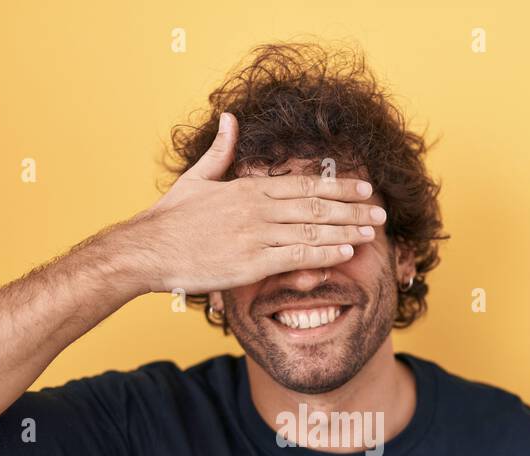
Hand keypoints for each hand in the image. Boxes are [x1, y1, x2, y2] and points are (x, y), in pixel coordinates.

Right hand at [124, 113, 383, 294]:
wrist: (148, 249)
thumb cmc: (170, 219)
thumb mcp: (197, 177)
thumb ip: (220, 150)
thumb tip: (230, 117)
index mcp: (248, 188)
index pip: (304, 184)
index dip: (338, 187)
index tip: (364, 189)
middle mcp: (258, 209)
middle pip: (316, 205)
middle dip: (353, 209)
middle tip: (381, 212)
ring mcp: (257, 236)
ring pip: (313, 229)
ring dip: (346, 230)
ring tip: (372, 232)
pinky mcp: (252, 263)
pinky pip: (297, 256)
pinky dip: (325, 252)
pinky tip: (345, 251)